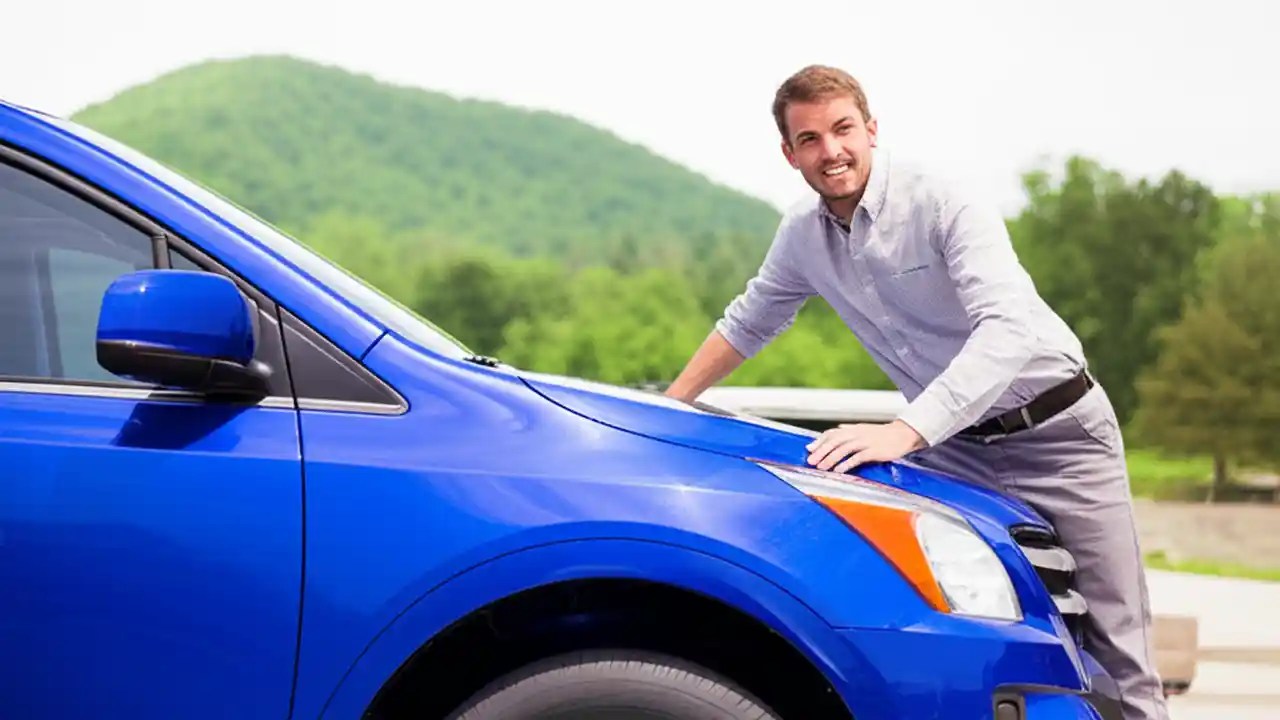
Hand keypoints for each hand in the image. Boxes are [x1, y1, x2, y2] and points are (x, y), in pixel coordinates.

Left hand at [806, 420, 925, 472]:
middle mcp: (857, 434)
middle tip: (811, 461)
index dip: (820, 441)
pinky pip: (857, 458)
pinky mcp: (874, 451)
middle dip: (821, 451)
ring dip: (831, 458)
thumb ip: (850, 430)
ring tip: (821, 467)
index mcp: (853, 429)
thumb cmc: (883, 434)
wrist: (903, 435)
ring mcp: (866, 442)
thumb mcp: (864, 429)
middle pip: (835, 441)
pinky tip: (839, 471)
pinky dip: (847, 464)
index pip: (832, 433)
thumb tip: (837, 429)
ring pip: (844, 448)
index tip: (809, 449)